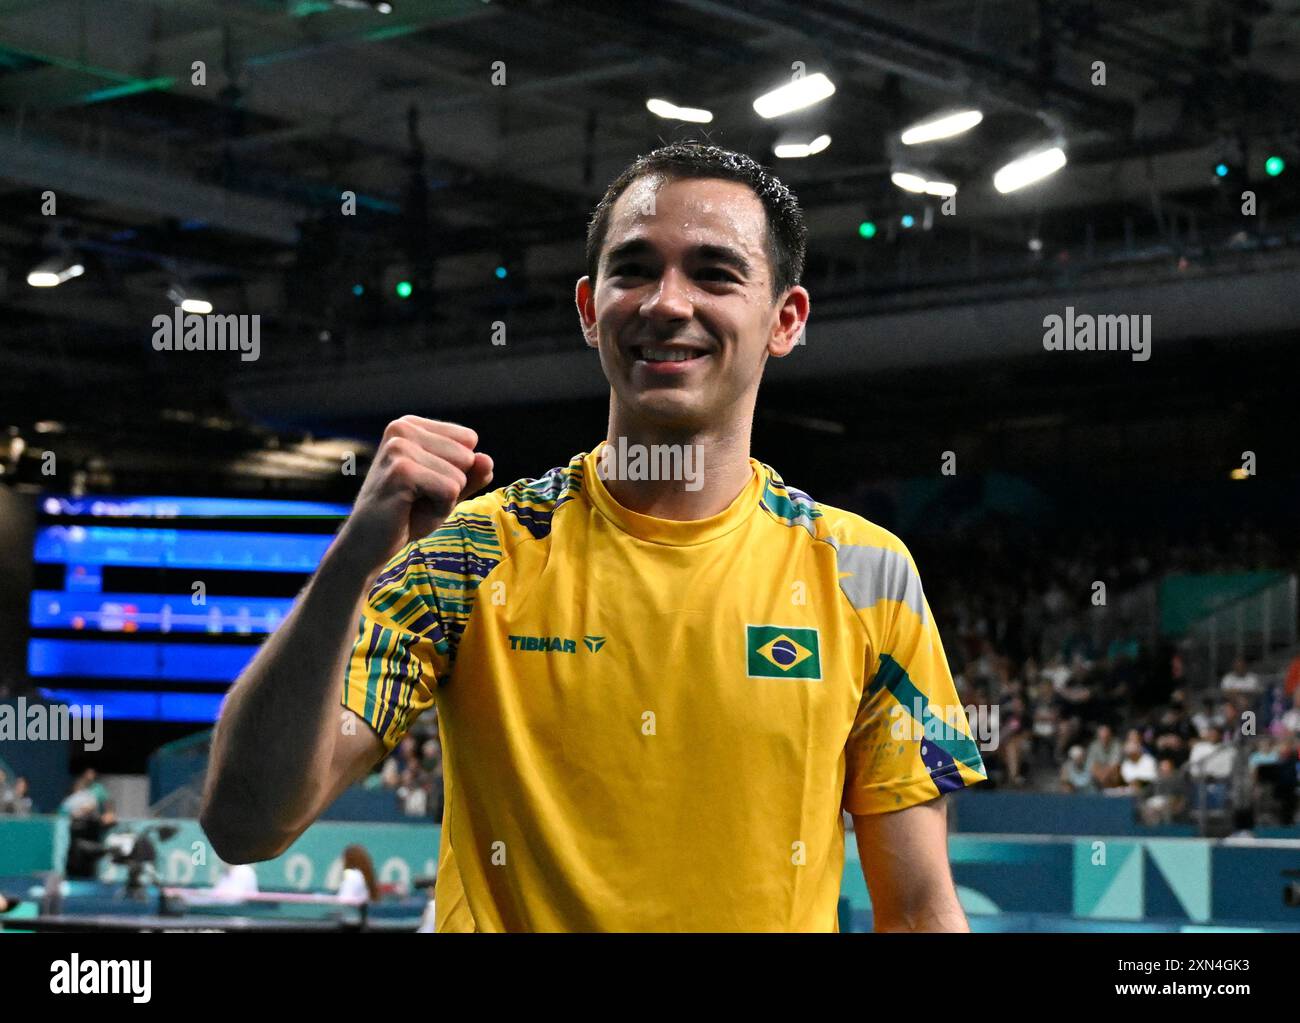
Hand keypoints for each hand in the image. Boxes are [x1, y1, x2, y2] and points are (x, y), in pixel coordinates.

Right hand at [338, 416, 493, 571]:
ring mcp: (399, 447)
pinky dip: (438, 510)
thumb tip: (488, 460)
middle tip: (417, 499)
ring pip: (460, 475)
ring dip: (443, 501)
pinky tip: (409, 512)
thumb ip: (472, 474)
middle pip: (467, 456)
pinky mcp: (401, 471)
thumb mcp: (447, 490)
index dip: (456, 471)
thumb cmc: (407, 514)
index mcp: (411, 425)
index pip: (469, 440)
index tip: (424, 485)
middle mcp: (402, 428)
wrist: (368, 543)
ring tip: (411, 505)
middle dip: (451, 487)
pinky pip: (450, 490)